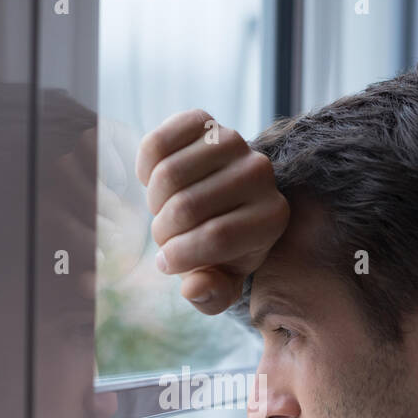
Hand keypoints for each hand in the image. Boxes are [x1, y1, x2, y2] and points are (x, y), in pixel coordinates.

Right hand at [135, 108, 289, 314]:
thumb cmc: (222, 249)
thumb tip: (195, 286)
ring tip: (163, 212)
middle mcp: (260, 173)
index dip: (181, 256)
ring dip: (153, 203)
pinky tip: (154, 183)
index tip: (168, 263)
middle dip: (163, 232)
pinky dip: (144, 169)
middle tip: (165, 238)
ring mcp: (232, 141)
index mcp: (272, 217)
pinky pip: (156, 144)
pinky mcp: (203, 121)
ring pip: (168, 175)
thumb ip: (211, 296)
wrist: (220, 202)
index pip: (217, 237)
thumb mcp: (221, 280)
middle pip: (187, 207)